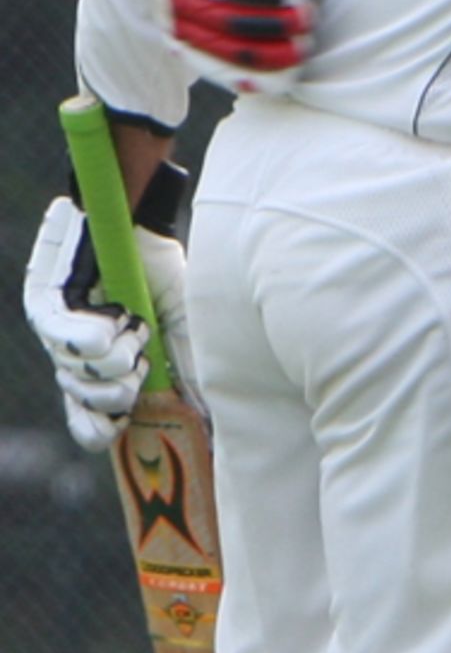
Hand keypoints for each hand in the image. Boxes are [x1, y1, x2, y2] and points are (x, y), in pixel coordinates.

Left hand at [24, 165, 202, 450]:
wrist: (140, 224)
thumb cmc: (156, 270)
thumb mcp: (180, 327)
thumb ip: (186, 370)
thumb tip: (204, 416)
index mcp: (96, 367)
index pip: (87, 425)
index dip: (107, 428)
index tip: (131, 413)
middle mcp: (68, 356)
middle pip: (90, 408)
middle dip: (126, 385)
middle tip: (140, 348)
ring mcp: (53, 334)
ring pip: (85, 379)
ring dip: (122, 352)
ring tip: (130, 319)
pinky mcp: (44, 307)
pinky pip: (77, 347)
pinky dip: (104, 334)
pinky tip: (116, 315)